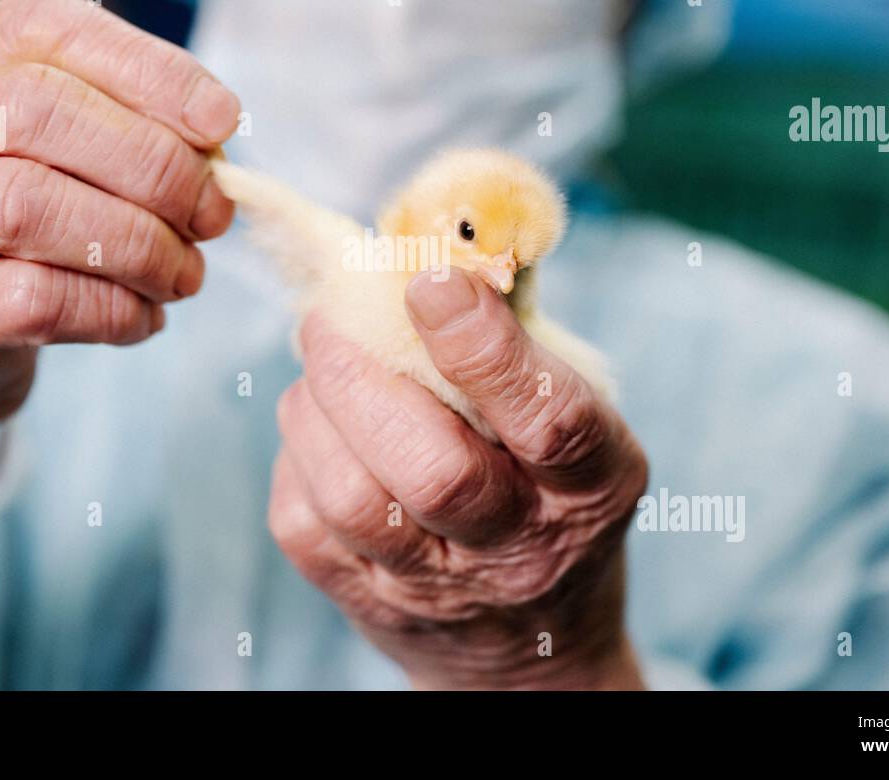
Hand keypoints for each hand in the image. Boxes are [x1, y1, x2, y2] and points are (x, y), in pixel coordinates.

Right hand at [0, 0, 238, 514]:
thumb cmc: (22, 222)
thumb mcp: (64, 149)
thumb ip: (130, 123)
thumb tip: (216, 139)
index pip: (50, 27)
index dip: (151, 71)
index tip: (223, 122)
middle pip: (41, 110)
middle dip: (156, 166)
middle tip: (212, 216)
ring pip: (31, 206)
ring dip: (140, 246)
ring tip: (183, 274)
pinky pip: (33, 299)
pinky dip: (112, 310)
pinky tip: (142, 317)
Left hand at [270, 267, 648, 689]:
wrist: (528, 648)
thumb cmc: (547, 494)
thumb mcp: (574, 420)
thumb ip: (517, 343)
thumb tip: (438, 240)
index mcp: (590, 485)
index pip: (549, 420)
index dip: (486, 348)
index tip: (429, 282)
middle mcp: (519, 546)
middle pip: (434, 470)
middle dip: (363, 376)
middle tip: (329, 318)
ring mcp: (440, 585)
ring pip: (353, 498)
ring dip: (316, 409)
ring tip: (320, 365)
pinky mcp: (369, 604)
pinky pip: (305, 523)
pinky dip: (297, 455)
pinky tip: (318, 428)